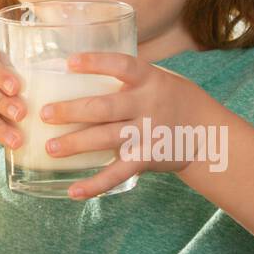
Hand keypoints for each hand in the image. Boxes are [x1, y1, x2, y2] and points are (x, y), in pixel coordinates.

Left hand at [43, 51, 210, 198]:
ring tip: (50, 148)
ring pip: (106, 139)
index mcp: (149, 79)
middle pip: (104, 108)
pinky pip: (118, 173)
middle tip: (44, 114)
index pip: (121, 65)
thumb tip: (79, 65)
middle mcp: (147, 105)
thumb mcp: (159, 77)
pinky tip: (73, 191)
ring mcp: (147, 133)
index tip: (69, 62)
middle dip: (71, 111)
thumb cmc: (173, 98)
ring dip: (75, 144)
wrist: (210, 134)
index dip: (96, 63)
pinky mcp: (147, 158)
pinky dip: (95, 184)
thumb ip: (127, 74)